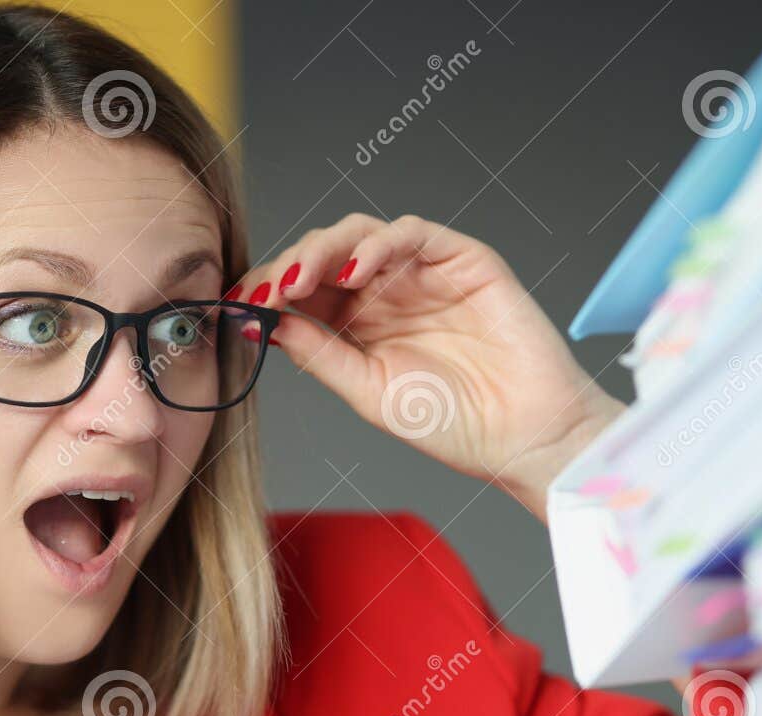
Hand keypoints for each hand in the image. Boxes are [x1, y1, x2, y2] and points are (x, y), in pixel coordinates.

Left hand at [240, 213, 622, 520]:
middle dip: (288, 267)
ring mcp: (422, 273)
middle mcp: (386, 292)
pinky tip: (356, 270)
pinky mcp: (461, 259)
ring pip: (360, 235)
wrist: (523, 437)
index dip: (269, 290)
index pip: (303, 290)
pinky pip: (412, 233)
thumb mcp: (368, 393)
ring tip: (300, 281)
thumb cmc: (455, 424)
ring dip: (322, 250)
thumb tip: (263, 323)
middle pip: (324, 256)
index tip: (238, 306)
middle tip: (266, 292)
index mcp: (358, 325)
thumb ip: (318, 355)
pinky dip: (379, 243)